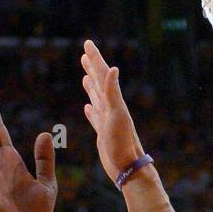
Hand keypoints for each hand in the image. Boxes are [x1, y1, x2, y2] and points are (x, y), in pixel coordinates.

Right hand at [80, 40, 145, 185]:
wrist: (127, 167)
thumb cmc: (123, 143)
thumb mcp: (117, 116)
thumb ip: (113, 93)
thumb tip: (113, 68)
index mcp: (113, 101)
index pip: (103, 74)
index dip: (95, 58)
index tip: (87, 43)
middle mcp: (110, 107)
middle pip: (99, 82)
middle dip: (92, 67)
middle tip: (85, 53)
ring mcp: (106, 120)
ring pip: (97, 98)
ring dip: (91, 85)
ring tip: (85, 76)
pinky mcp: (103, 133)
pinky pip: (95, 117)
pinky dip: (91, 110)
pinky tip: (87, 107)